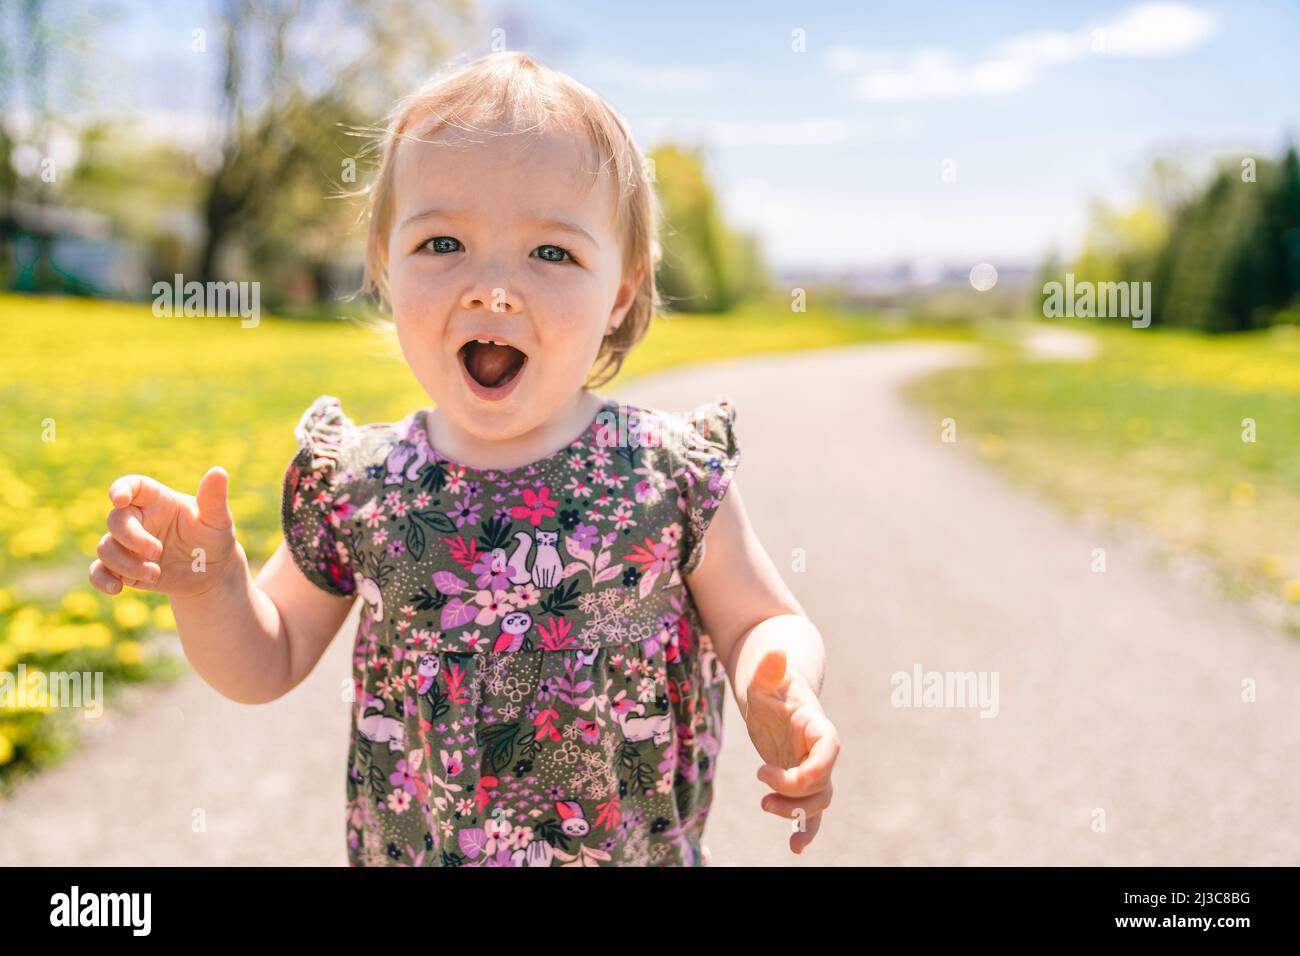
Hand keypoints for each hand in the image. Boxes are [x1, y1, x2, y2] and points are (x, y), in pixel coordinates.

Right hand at [88, 467, 239, 598]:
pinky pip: (98, 571)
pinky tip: (116, 588)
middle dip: (132, 538)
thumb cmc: (213, 538)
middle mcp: (138, 519)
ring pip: (106, 547)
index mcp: (158, 500)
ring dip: (125, 563)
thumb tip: (219, 471)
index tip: (118, 500)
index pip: (132, 486)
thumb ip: (214, 498)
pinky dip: (101, 579)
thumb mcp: (217, 519)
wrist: (210, 572)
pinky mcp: (123, 567)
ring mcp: (127, 544)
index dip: (120, 489)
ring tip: (155, 574)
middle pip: (116, 520)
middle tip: (158, 552)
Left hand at [742, 648, 839, 853]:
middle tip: (762, 797)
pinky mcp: (798, 780)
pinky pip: (809, 810)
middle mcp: (819, 752)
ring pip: (818, 803)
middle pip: (822, 785)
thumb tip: (775, 652)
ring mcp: (811, 768)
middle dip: (794, 798)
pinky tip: (795, 847)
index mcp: (818, 727)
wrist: (775, 692)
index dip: (805, 773)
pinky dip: (806, 829)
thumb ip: (770, 669)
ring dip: (798, 816)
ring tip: (765, 809)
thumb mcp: (764, 676)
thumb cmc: (770, 683)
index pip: (828, 754)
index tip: (764, 773)